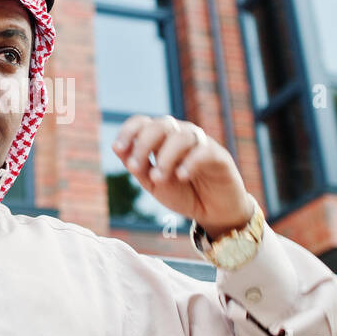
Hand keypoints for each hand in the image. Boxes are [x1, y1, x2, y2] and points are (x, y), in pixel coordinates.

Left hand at [111, 115, 256, 236]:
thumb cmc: (183, 194)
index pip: (143, 123)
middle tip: (136, 169)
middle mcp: (180, 135)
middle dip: (144, 145)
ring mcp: (200, 143)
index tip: (119, 148)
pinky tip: (181, 176)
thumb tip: (117, 148)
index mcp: (162, 139)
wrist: (213, 212)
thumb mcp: (153, 183)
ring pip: (181, 136)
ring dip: (165, 157)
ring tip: (159, 179)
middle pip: (161, 124)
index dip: (129, 131)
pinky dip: (189, 162)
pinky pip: (202, 151)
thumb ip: (138, 166)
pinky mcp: (218, 155)